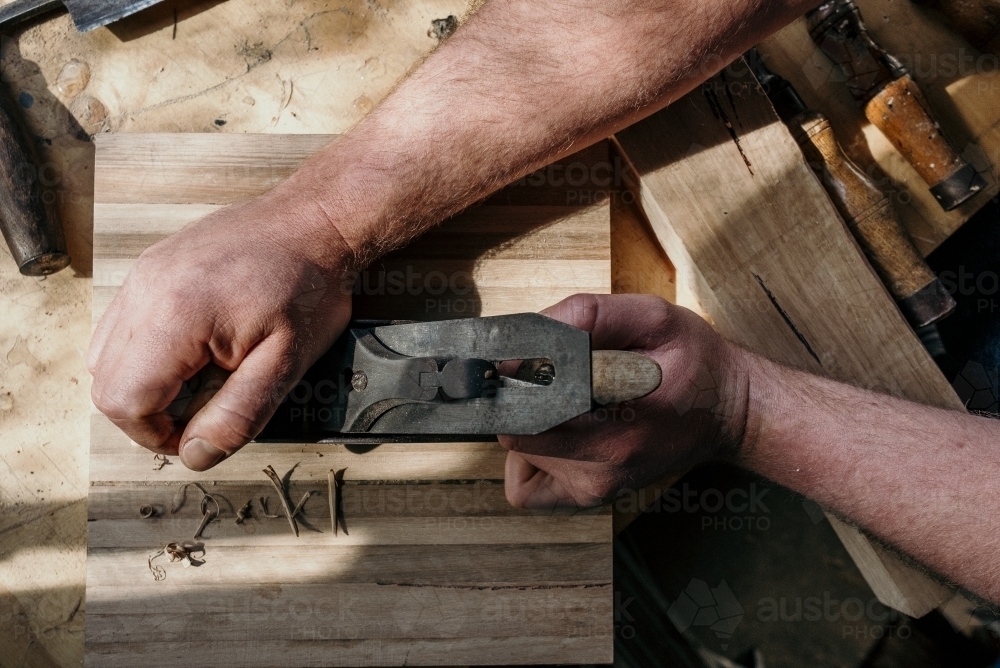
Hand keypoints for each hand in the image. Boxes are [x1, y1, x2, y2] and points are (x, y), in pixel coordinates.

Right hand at [88, 185, 353, 470]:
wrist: (314, 222)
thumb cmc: (308, 288)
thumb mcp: (285, 363)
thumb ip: (238, 416)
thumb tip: (195, 455)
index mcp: (175, 317)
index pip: (124, 401)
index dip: (156, 434)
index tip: (196, 435)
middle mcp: (145, 291)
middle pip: (105, 382)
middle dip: (146, 413)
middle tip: (199, 412)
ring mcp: (143, 275)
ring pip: (106, 354)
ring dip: (143, 382)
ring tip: (199, 380)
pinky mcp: (151, 267)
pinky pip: (123, 323)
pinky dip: (146, 351)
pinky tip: (194, 350)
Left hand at [499, 293, 752, 508]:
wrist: (729, 411)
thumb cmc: (693, 361)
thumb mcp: (653, 317)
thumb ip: (589, 316)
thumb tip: (529, 332)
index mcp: (622, 412)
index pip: (529, 402)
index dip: (515, 374)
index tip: (524, 357)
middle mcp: (606, 459)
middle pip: (515, 429)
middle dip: (521, 397)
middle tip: (548, 375)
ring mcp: (597, 485)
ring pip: (519, 453)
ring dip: (529, 423)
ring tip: (569, 401)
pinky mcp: (591, 497)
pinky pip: (527, 487)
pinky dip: (530, 461)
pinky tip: (558, 435)